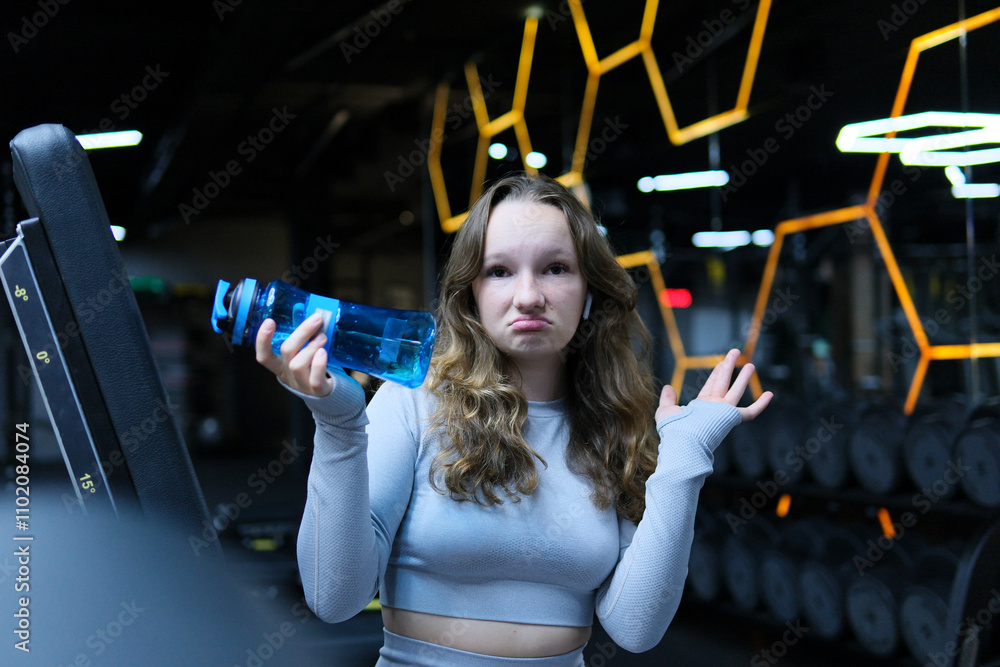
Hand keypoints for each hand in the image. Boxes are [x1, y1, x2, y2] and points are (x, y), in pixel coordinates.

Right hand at [256, 313, 333, 396]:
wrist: (331, 396)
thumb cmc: (315, 369)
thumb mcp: (304, 355)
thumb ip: (304, 339)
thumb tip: (308, 314)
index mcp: (281, 366)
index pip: (264, 356)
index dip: (262, 340)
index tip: (269, 321)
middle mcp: (288, 375)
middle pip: (286, 352)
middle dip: (301, 333)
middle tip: (317, 319)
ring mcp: (302, 385)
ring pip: (297, 365)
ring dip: (311, 346)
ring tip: (323, 337)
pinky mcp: (318, 391)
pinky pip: (314, 379)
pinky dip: (318, 364)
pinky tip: (324, 353)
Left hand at [655, 349, 772, 422]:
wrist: (682, 442)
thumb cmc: (673, 430)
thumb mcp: (666, 411)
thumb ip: (668, 399)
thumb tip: (668, 387)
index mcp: (701, 406)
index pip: (711, 385)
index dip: (715, 373)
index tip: (720, 362)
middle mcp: (713, 407)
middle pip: (723, 382)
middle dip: (728, 366)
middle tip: (734, 351)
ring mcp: (723, 411)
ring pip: (735, 390)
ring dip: (742, 377)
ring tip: (750, 364)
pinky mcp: (730, 417)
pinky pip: (749, 412)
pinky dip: (760, 405)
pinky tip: (769, 394)